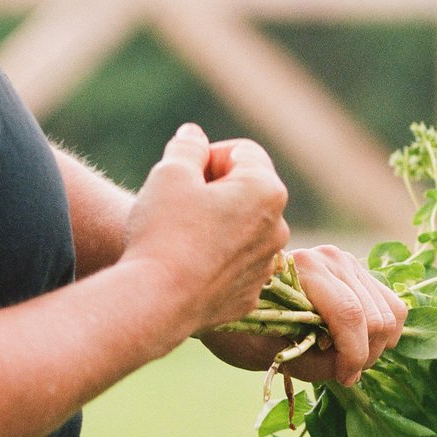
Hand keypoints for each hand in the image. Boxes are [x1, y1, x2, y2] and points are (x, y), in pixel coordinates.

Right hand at [120, 126, 288, 342]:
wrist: (158, 301)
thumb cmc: (165, 230)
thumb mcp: (169, 173)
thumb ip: (187, 147)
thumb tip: (194, 135)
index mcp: (267, 190)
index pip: (243, 152)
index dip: (207, 156)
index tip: (182, 175)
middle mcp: (279, 227)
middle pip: (246, 191)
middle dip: (214, 189)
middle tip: (178, 203)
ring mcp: (266, 265)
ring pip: (241, 229)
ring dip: (216, 224)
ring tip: (180, 235)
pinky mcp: (250, 295)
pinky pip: (234, 264)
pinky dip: (215, 258)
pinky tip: (186, 264)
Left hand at [201, 243, 406, 385]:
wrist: (242, 309)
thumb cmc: (244, 331)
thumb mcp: (268, 352)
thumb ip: (311, 361)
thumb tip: (349, 369)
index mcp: (303, 270)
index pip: (349, 314)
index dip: (354, 355)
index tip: (343, 380)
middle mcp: (331, 258)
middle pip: (375, 317)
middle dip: (364, 355)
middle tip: (340, 373)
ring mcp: (348, 263)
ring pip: (391, 313)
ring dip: (374, 346)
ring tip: (347, 358)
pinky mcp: (360, 273)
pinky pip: (393, 307)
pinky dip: (383, 333)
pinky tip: (357, 343)